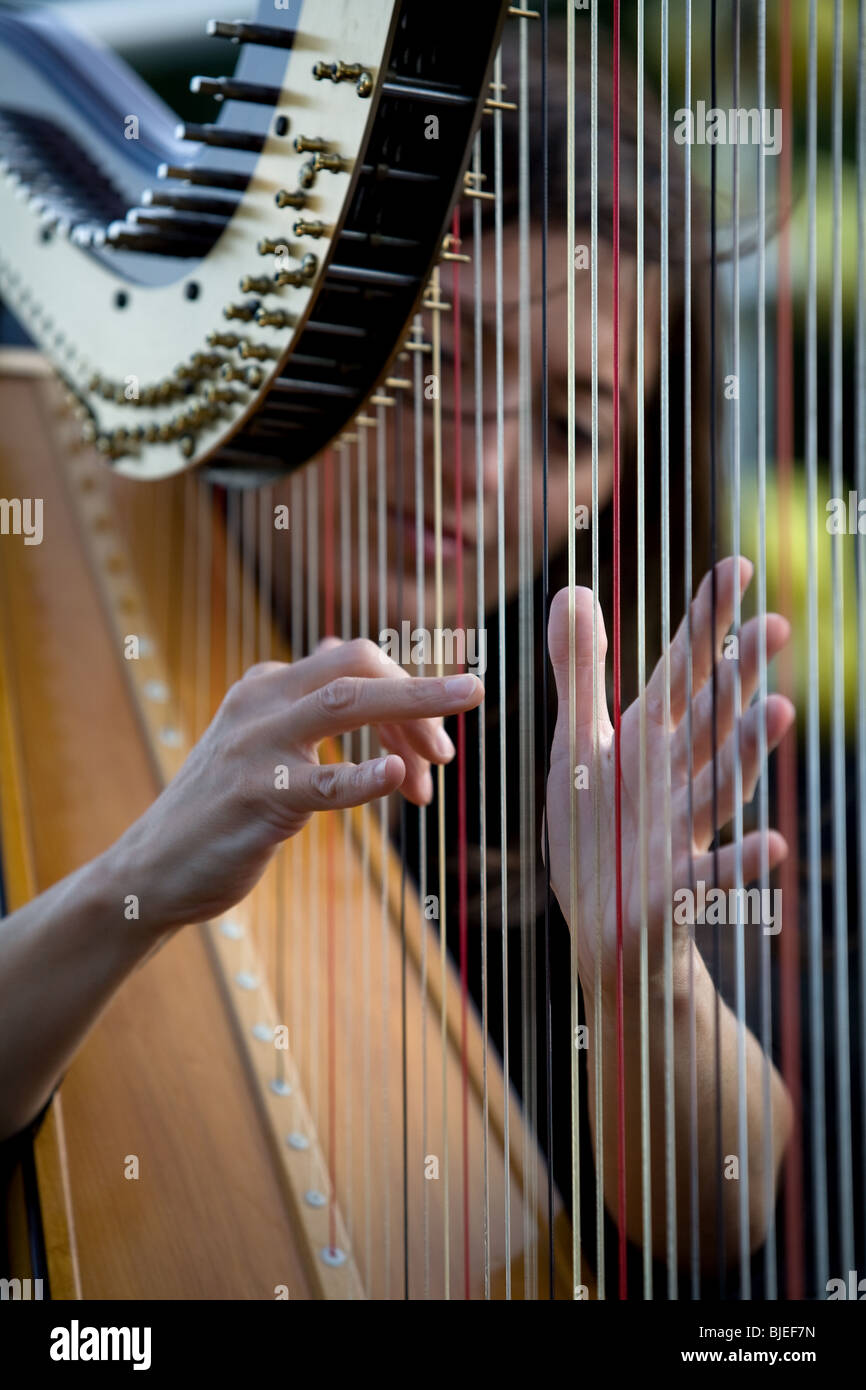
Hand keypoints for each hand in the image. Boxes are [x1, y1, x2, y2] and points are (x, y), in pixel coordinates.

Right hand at [110, 638, 483, 932]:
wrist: (153, 869)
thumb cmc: (221, 808)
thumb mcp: (259, 739)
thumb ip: (303, 698)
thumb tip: (342, 647)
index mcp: (268, 685)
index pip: (355, 660)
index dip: (408, 691)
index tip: (433, 747)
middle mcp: (261, 702)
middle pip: (356, 667)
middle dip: (420, 692)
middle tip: (456, 741)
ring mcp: (256, 748)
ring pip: (345, 707)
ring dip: (412, 713)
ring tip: (452, 741)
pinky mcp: (256, 799)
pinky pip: (320, 782)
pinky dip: (363, 778)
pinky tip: (397, 778)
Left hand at [545, 557, 793, 999]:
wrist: (605, 926)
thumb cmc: (598, 828)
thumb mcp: (580, 743)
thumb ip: (579, 671)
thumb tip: (574, 588)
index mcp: (651, 738)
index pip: (682, 671)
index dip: (704, 622)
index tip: (736, 567)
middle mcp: (677, 777)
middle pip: (711, 720)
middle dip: (739, 675)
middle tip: (775, 624)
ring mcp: (682, 831)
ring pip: (721, 786)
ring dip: (749, 752)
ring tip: (780, 710)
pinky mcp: (679, 887)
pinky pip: (714, 875)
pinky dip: (741, 862)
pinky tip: (773, 846)